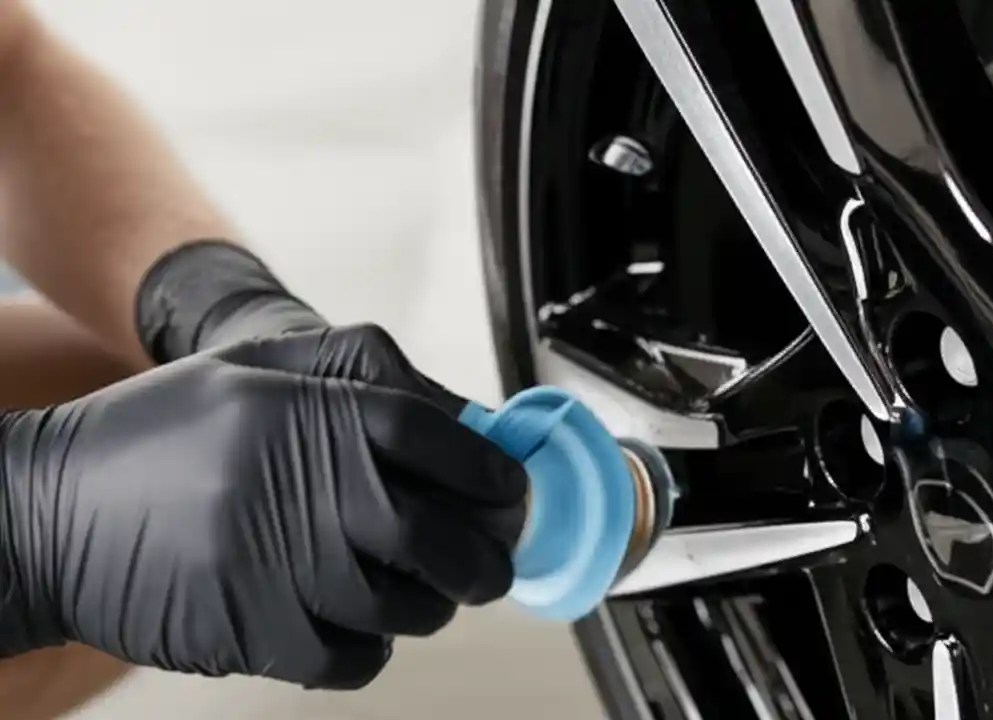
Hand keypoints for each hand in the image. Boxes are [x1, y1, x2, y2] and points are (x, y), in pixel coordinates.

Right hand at [0, 328, 526, 688]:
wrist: (40, 515)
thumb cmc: (157, 438)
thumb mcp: (251, 372)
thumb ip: (361, 380)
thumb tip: (467, 421)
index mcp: (298, 409)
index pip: (434, 435)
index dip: (492, 469)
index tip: (511, 490)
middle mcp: (292, 486)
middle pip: (438, 535)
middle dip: (485, 555)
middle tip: (490, 559)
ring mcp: (272, 568)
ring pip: (406, 607)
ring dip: (428, 603)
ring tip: (410, 582)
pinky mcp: (251, 635)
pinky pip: (356, 658)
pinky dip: (372, 646)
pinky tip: (348, 615)